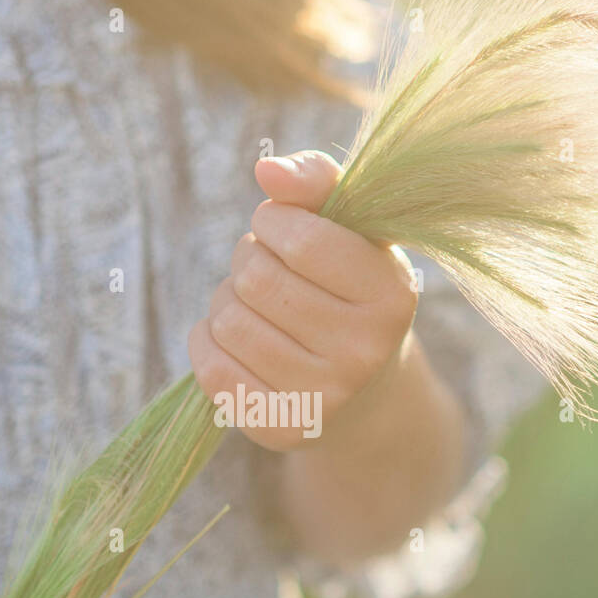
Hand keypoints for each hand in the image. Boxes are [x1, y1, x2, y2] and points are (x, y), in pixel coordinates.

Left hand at [188, 151, 418, 451]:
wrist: (365, 395)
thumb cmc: (349, 292)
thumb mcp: (352, 231)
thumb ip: (315, 182)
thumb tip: (265, 169)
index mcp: (391, 295)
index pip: (303, 238)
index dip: (273, 220)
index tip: (277, 225)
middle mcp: (364, 352)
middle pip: (257, 280)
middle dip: (247, 260)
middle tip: (265, 270)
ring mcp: (323, 398)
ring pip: (228, 322)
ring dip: (225, 301)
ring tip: (253, 306)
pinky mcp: (281, 428)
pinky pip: (211, 368)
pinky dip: (206, 341)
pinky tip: (232, 339)